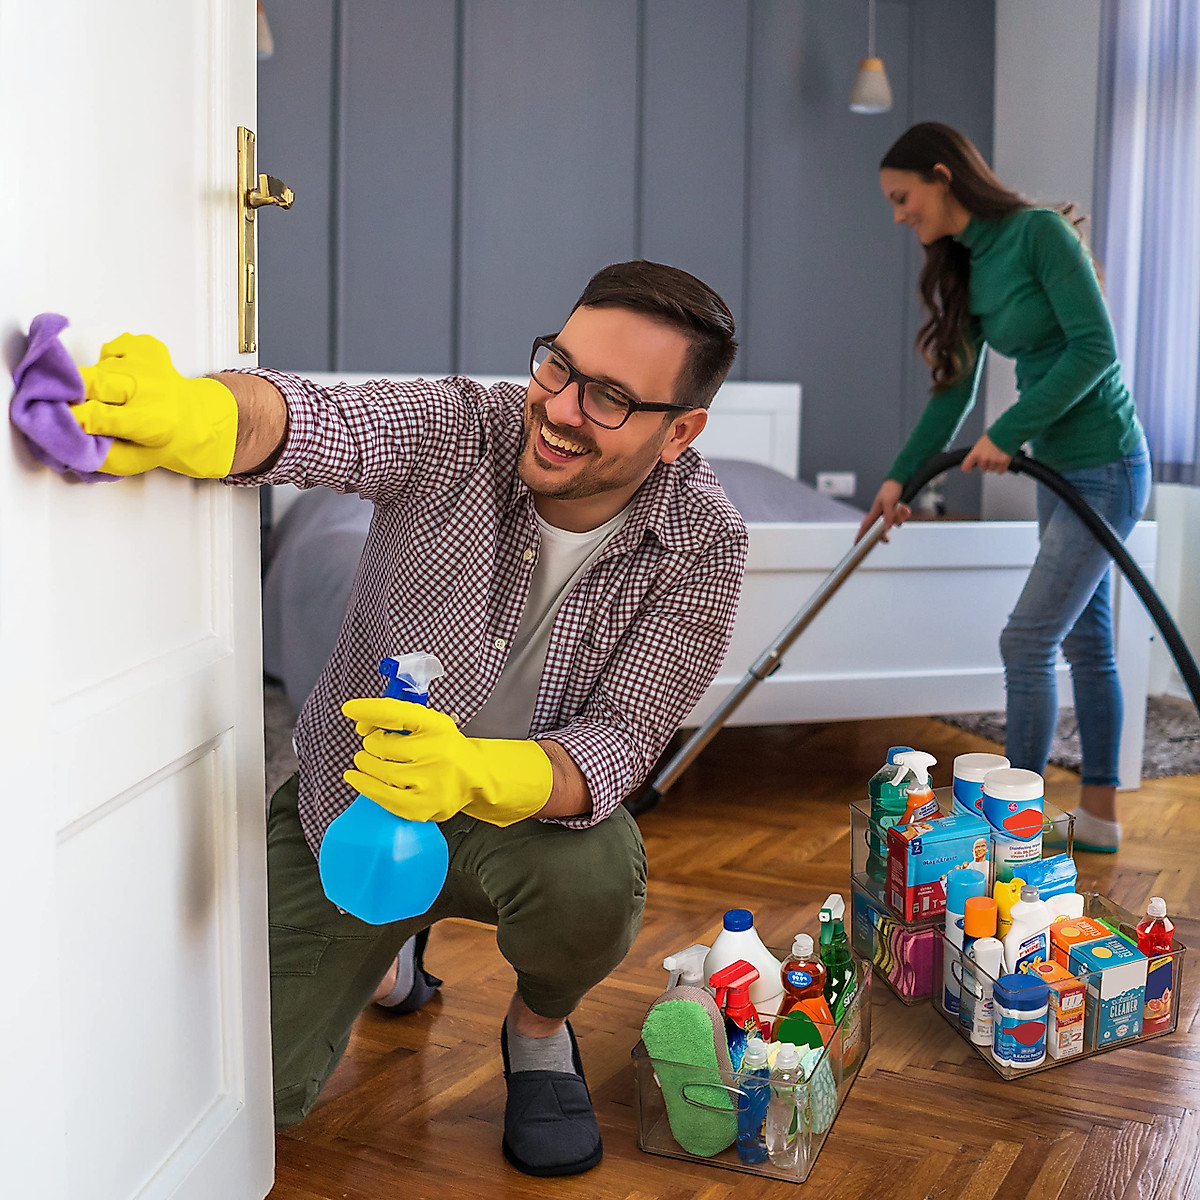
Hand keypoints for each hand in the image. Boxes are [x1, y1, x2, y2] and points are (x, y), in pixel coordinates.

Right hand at [71, 334, 237, 476]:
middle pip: (95, 382)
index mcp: (151, 422)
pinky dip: (109, 362)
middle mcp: (153, 389)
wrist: (192, 419)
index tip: (55, 417)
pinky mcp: (148, 348)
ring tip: (110, 395)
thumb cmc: (156, 442)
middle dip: (73, 392)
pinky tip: (124, 377)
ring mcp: (151, 364)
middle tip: (68, 401)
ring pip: (100, 365)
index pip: (99, 416)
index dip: (72, 416)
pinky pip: (111, 349)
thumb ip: (97, 455)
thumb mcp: (130, 462)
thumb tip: (62, 439)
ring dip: (94, 381)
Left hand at [341, 698, 553, 826]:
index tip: (350, 709)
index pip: (396, 713)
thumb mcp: (430, 724)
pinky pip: (381, 795)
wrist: (475, 778)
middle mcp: (436, 751)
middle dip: (372, 744)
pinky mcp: (421, 805)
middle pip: (381, 745)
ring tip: (369, 761)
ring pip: (378, 769)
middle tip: (376, 747)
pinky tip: (356, 777)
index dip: (369, 710)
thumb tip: (361, 723)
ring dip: (366, 764)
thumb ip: (398, 718)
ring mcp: (429, 781)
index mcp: (437, 726)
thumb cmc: (444, 748)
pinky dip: (363, 784)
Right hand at [855, 479, 909, 542]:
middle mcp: (879, 514)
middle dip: (884, 535)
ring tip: (903, 509)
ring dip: (899, 518)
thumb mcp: (889, 503)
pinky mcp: (894, 512)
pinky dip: (902, 515)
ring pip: (892, 524)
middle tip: (887, 540)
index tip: (856, 542)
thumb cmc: (890, 490)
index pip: (865, 525)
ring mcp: (887, 513)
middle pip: (879, 529)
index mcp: (874, 512)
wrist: (899, 481)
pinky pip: (898, 519)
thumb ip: (888, 516)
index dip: (860, 534)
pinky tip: (905, 508)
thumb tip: (887, 528)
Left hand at [961, 434, 1011, 473]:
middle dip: (987, 464)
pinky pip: (1000, 470)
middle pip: (983, 469)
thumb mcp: (980, 443)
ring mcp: (993, 461)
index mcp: (976, 453)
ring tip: (998, 455)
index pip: (967, 466)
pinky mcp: (1003, 462)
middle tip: (991, 456)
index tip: (969, 468)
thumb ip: (977, 453)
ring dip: (995, 465)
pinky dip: (1002, 467)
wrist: (1006, 431)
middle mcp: (983, 459)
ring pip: (992, 469)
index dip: (968, 467)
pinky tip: (1002, 460)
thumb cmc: (994, 435)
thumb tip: (974, 461)